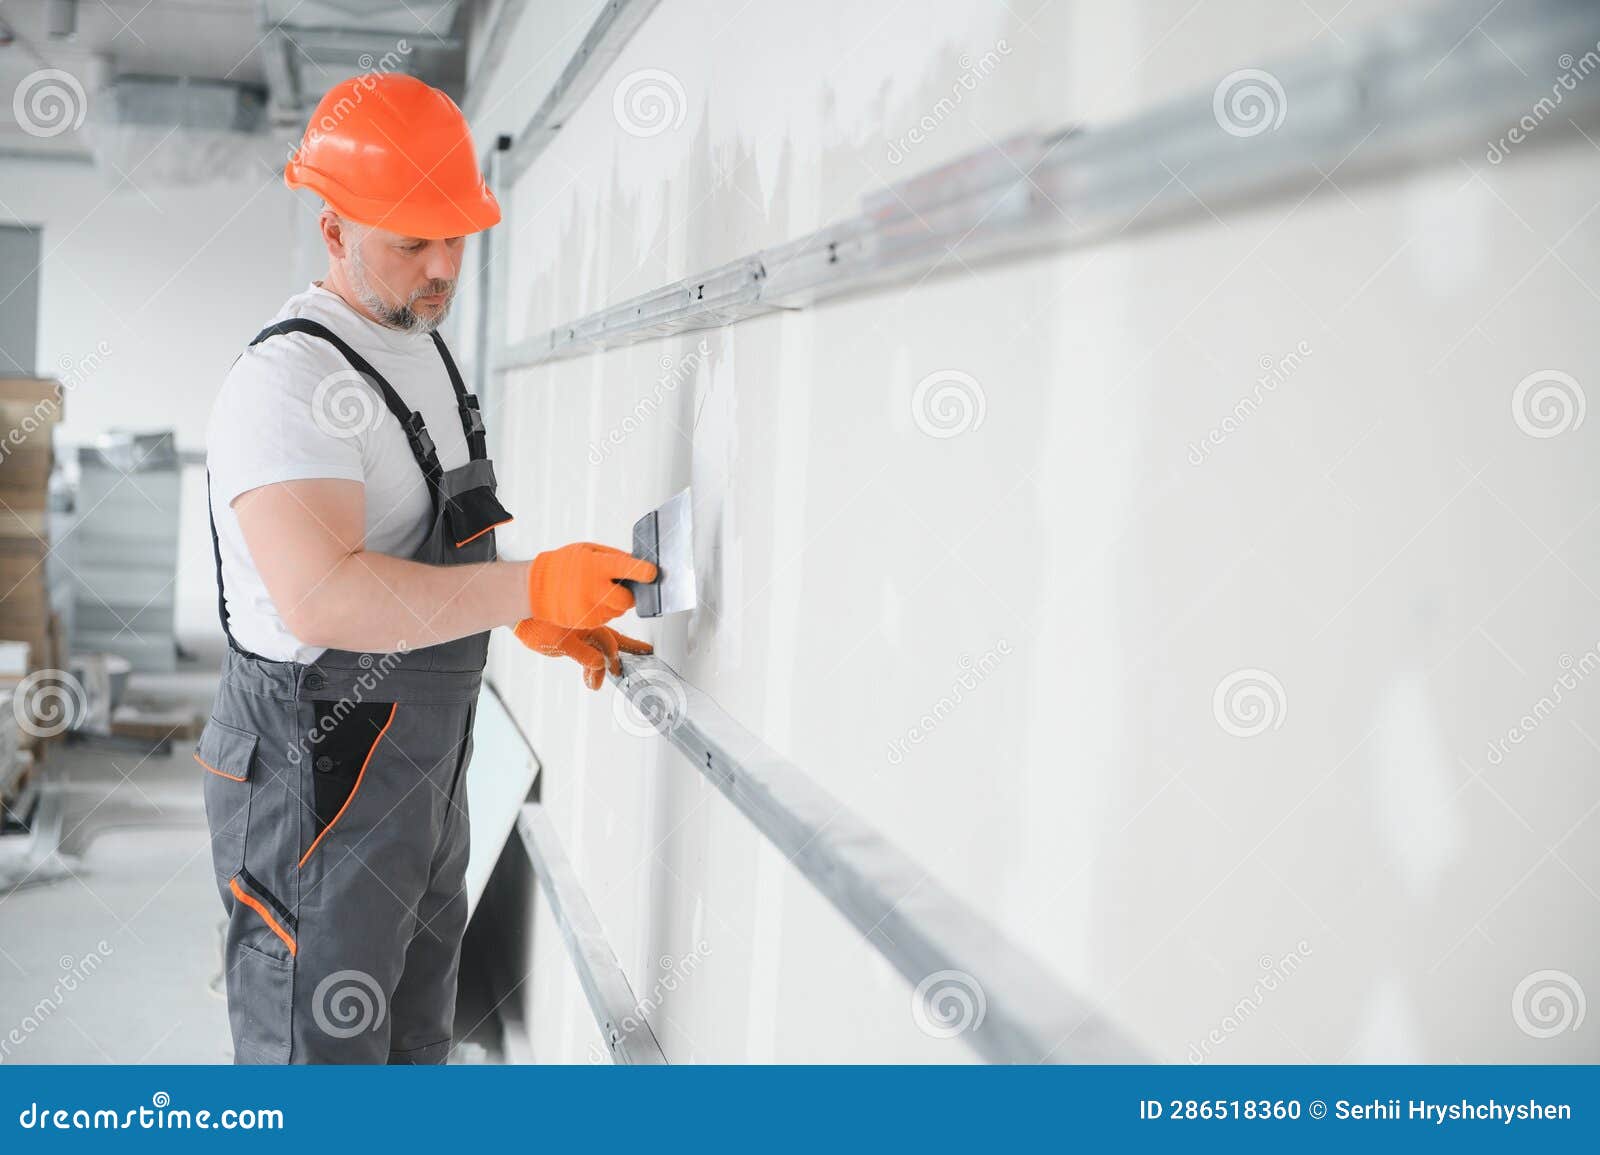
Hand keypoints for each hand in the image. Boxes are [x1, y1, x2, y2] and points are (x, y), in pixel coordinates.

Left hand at [513, 619, 652, 690]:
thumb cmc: (535, 623)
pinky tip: (587, 673)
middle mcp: (586, 626)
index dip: (615, 659)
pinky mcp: (568, 638)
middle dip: (624, 653)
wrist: (517, 615)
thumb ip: (583, 654)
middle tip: (639, 658)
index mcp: (589, 624)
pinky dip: (587, 663)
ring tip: (597, 682)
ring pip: (597, 648)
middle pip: (610, 642)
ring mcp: (578, 631)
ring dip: (599, 666)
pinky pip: (585, 650)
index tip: (619, 670)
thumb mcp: (560, 643)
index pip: (609, 643)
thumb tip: (601, 664)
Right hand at [527, 542, 656, 628]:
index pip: (628, 569)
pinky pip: (606, 619)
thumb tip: (637, 563)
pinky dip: (603, 611)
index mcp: (597, 567)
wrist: (534, 587)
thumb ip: (613, 556)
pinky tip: (589, 601)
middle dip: (628, 595)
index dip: (644, 572)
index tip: (652, 573)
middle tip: (619, 587)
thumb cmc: (562, 565)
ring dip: (614, 604)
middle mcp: (595, 590)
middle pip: (628, 600)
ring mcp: (590, 608)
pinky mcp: (586, 622)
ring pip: (618, 611)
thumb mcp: (587, 550)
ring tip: (596, 592)